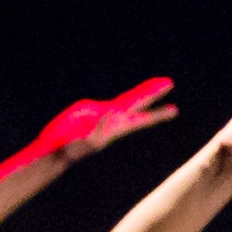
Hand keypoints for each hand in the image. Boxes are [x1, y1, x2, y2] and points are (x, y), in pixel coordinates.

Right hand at [31, 78, 177, 161]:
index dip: (157, 114)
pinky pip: (114, 104)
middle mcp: (115, 120)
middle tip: (170, 82)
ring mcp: (105, 114)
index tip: (174, 110)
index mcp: (116, 127)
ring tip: (159, 83)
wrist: (57, 147)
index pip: (142, 119)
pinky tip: (136, 95)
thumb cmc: (71, 149)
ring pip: (129, 100)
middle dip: (154, 93)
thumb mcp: (88, 141)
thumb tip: (112, 114)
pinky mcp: (93, 110)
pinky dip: (127, 98)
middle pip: (139, 103)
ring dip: (144, 92)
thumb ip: (101, 129)